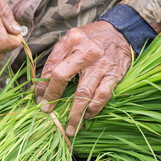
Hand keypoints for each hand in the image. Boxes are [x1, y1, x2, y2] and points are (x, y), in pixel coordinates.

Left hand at [34, 22, 132, 136]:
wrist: (121, 32)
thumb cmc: (92, 38)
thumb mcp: (72, 39)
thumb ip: (58, 56)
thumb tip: (42, 83)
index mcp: (71, 41)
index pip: (51, 66)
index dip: (42, 84)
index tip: (38, 98)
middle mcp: (85, 51)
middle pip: (62, 77)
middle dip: (52, 97)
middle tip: (47, 112)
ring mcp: (101, 64)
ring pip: (84, 93)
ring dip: (75, 113)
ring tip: (70, 128)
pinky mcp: (114, 74)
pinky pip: (102, 96)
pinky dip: (93, 109)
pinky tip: (87, 117)